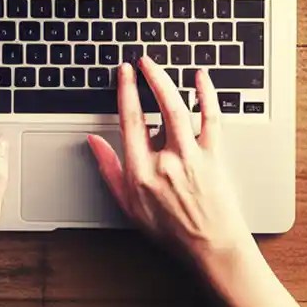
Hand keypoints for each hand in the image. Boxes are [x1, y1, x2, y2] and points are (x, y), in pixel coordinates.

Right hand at [87, 58, 299, 306]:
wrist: (210, 245)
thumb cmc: (169, 229)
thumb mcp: (128, 205)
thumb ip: (109, 170)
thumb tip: (92, 141)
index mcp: (141, 172)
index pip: (130, 121)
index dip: (125, 92)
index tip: (123, 73)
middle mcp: (167, 161)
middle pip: (157, 108)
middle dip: (148, 78)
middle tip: (140, 61)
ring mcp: (192, 157)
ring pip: (180, 109)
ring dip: (168, 82)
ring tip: (158, 66)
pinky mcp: (214, 157)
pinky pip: (212, 119)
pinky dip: (207, 95)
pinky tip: (201, 78)